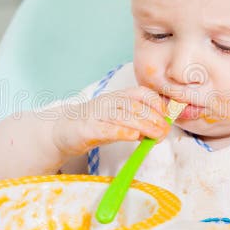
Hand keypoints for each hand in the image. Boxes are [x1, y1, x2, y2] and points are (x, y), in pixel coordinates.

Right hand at [52, 86, 169, 156]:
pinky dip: (123, 131)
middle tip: (165, 130)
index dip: (157, 103)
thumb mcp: (118, 122)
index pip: (141, 93)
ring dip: (144, 125)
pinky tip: (134, 136)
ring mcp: (97, 114)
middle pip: (135, 106)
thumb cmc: (94, 126)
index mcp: (117, 97)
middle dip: (154, 118)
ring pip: (124, 115)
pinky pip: (107, 128)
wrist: (63, 131)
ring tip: (157, 135)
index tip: (167, 116)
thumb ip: (137, 124)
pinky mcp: (87, 129)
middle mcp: (108, 102)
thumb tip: (159, 131)